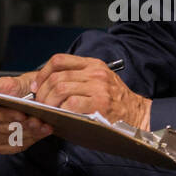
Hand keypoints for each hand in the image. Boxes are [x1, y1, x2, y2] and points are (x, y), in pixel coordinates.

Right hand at [0, 67, 53, 154]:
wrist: (27, 98)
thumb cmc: (13, 90)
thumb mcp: (1, 83)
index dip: (5, 115)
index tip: (21, 113)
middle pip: (0, 128)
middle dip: (20, 124)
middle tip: (37, 119)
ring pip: (10, 138)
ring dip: (29, 132)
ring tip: (43, 124)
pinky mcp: (0, 146)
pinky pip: (16, 146)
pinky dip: (32, 138)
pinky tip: (42, 130)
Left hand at [32, 54, 151, 128]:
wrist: (139, 114)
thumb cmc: (116, 101)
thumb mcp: (99, 81)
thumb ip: (78, 79)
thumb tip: (48, 87)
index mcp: (92, 64)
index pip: (59, 60)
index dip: (42, 73)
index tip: (36, 86)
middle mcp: (94, 72)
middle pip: (57, 76)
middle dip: (42, 92)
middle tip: (39, 103)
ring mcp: (98, 87)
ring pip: (61, 88)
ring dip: (49, 101)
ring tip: (47, 110)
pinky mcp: (100, 103)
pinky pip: (72, 103)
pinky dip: (61, 109)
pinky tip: (61, 115)